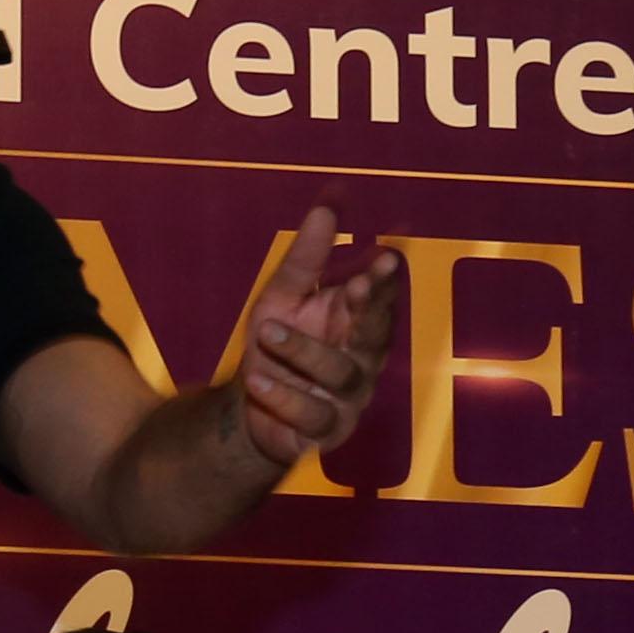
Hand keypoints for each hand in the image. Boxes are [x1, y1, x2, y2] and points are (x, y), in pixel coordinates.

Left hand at [231, 203, 406, 468]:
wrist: (249, 410)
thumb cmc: (277, 346)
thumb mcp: (284, 296)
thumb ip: (307, 256)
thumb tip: (329, 200)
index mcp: (357, 322)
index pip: (381, 299)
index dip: (383, 282)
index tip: (383, 259)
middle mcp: (362, 359)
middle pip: (376, 335)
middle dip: (369, 310)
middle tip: (354, 284)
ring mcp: (348, 398)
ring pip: (340, 373)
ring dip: (303, 351)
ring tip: (266, 332)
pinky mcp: (326, 431)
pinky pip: (312, 415)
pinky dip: (284, 397)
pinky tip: (258, 380)